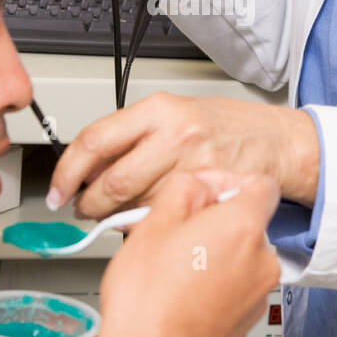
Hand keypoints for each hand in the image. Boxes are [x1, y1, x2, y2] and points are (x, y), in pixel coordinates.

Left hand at [47, 92, 320, 217]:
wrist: (279, 143)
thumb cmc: (227, 129)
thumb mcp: (176, 115)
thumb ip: (133, 137)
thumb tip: (86, 170)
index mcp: (159, 110)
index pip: (95, 140)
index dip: (67, 171)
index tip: (57, 189)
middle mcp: (175, 135)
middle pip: (111, 182)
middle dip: (88, 205)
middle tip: (83, 209)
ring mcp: (194, 166)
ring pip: (134, 206)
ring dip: (116, 218)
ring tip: (118, 215)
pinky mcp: (210, 194)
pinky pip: (163, 219)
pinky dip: (147, 226)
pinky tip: (150, 220)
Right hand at [85, 167, 281, 336]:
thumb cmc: (147, 306)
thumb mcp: (152, 224)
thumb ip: (184, 188)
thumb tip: (198, 186)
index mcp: (243, 228)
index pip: (261, 184)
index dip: (227, 182)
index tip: (202, 192)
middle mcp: (261, 261)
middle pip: (245, 223)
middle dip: (212, 222)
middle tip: (172, 232)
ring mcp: (257, 295)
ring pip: (238, 257)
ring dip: (209, 255)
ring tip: (168, 269)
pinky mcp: (246, 322)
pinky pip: (233, 288)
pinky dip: (211, 285)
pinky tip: (176, 295)